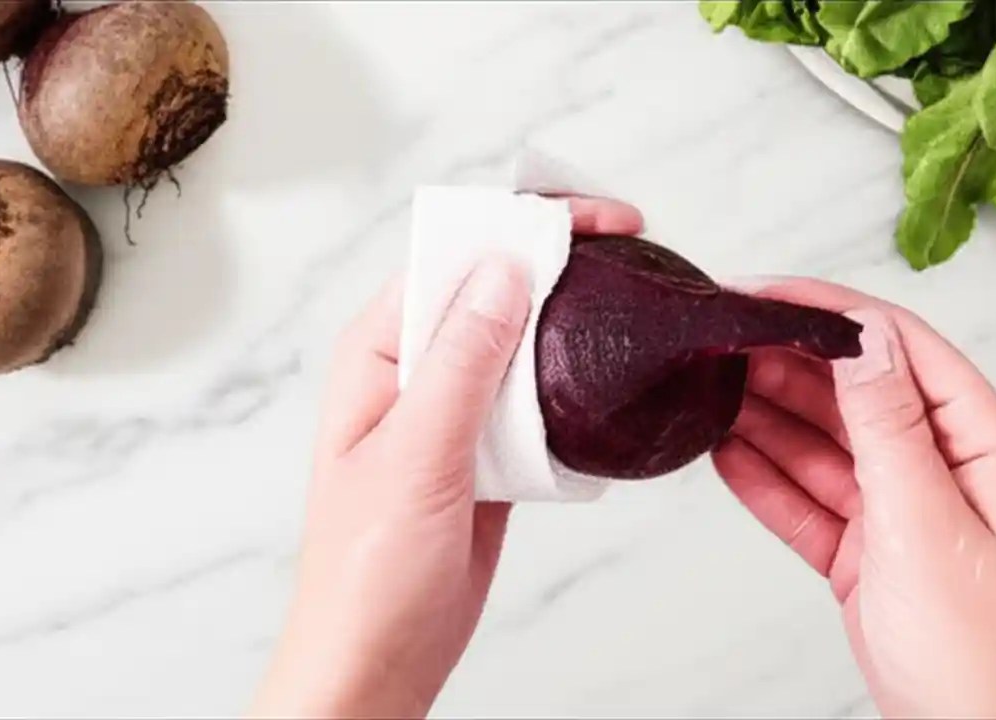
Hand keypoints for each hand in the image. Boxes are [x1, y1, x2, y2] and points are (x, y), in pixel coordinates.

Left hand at [250, 196, 642, 718]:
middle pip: (493, 293)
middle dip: (557, 265)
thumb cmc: (366, 571)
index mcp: (378, 356)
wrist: (383, 660)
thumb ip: (461, 361)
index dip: (519, 227)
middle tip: (629, 248)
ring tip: (628, 304)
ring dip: (569, 328)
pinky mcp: (490, 453)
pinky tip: (607, 382)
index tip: (589, 219)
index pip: (451, 262)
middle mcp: (416, 374)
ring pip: (521, 346)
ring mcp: (456, 413)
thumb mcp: (415, 454)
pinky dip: (572, 391)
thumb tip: (503, 272)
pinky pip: (537, 404)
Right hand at [712, 278, 995, 718]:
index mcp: (987, 444)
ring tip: (709, 386)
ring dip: (769, 417)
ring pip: (826, 444)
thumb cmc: (982, 656)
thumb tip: (862, 338)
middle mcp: (948, 465)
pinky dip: (768, 478)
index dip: (831, 311)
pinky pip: (810, 499)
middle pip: (857, 390)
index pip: (901, 348)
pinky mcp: (870, 551)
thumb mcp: (928, 527)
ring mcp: (905, 508)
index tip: (764, 294)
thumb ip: (888, 429)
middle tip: (718, 340)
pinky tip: (725, 451)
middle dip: (789, 362)